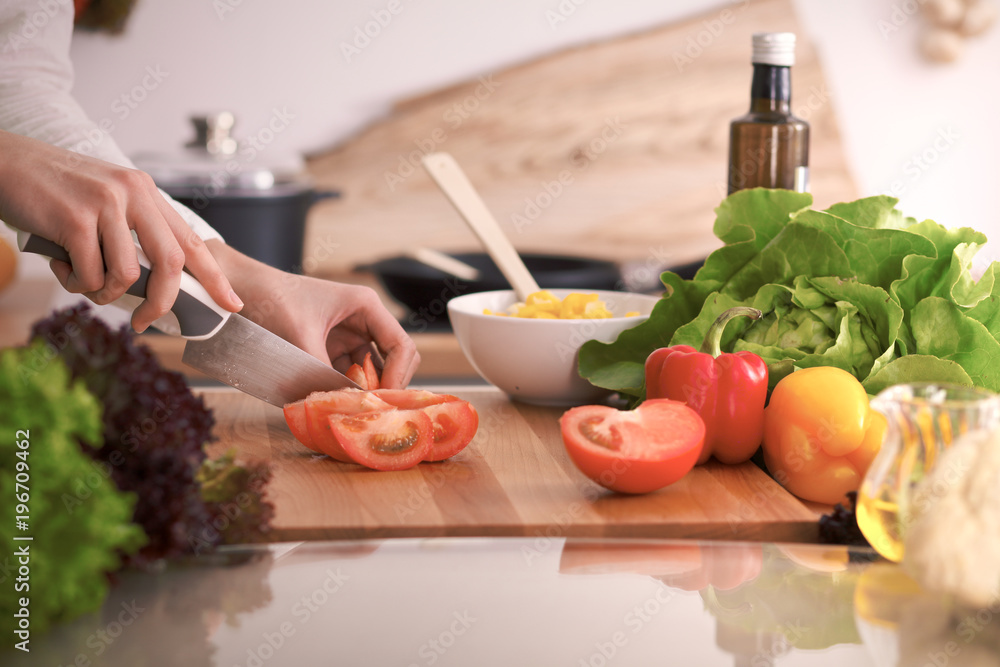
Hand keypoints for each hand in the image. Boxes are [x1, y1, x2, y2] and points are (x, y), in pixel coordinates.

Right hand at [0, 130, 243, 331]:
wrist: (2, 163)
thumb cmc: (52, 192)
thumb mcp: (104, 202)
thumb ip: (132, 233)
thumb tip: (155, 285)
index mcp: (145, 191)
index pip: (191, 240)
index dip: (214, 277)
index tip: (231, 304)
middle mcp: (132, 193)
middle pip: (171, 262)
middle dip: (162, 302)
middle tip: (143, 322)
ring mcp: (105, 204)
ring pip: (127, 274)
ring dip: (103, 291)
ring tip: (80, 277)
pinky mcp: (75, 219)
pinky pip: (91, 274)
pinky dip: (76, 283)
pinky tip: (61, 267)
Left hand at [210, 242, 419, 387]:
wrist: (241, 289)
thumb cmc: (272, 298)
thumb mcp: (299, 336)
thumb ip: (321, 372)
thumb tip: (338, 406)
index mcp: (366, 307)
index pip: (401, 346)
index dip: (398, 375)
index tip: (381, 400)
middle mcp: (364, 322)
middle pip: (393, 361)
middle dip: (384, 385)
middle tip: (367, 408)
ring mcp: (349, 338)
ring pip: (371, 373)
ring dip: (362, 392)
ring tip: (347, 409)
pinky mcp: (332, 351)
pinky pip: (348, 377)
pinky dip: (344, 391)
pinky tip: (332, 402)